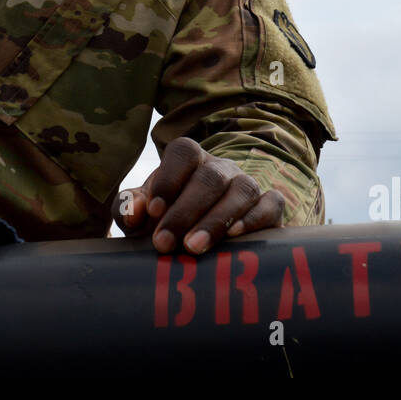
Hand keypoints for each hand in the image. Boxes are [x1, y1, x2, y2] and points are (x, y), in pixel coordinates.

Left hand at [113, 137, 284, 254]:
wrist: (202, 244)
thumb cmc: (166, 222)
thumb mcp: (141, 216)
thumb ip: (129, 208)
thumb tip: (134, 211)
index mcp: (190, 161)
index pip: (184, 152)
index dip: (168, 178)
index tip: (152, 210)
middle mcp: (221, 168)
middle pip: (210, 177)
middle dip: (185, 211)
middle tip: (163, 244)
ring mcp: (248, 185)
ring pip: (242, 190)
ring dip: (217, 219)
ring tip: (194, 247)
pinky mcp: (271, 207)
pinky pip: (271, 204)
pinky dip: (254, 219)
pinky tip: (235, 236)